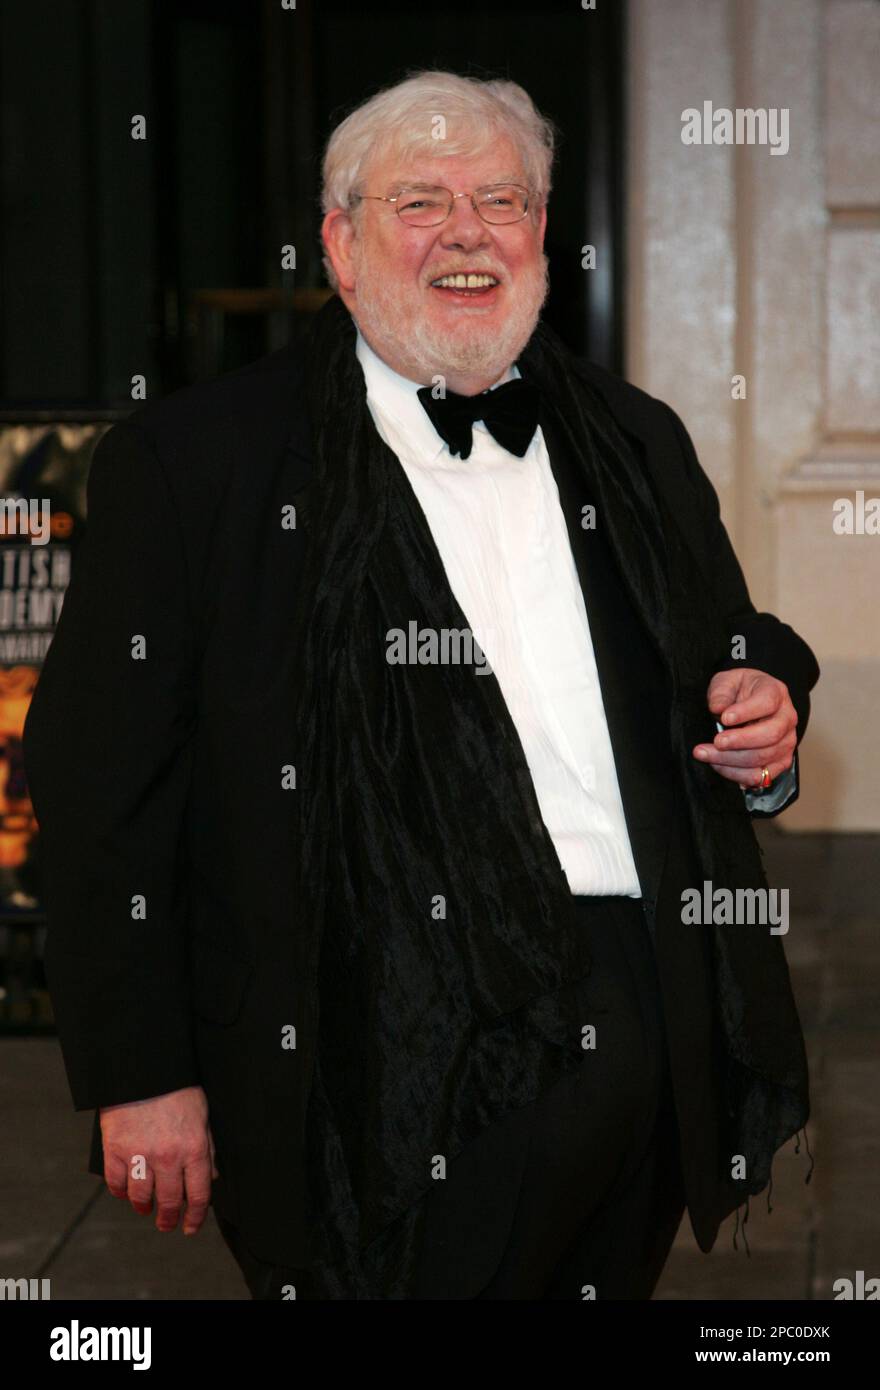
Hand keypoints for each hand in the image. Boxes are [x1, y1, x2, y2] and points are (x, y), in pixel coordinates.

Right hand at [99, 1085, 218, 1235]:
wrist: (143, 1069)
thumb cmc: (177, 1087)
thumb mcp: (202, 1115)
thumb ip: (207, 1148)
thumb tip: (211, 1176)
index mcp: (194, 1148)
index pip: (199, 1194)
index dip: (196, 1216)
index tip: (190, 1227)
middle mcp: (168, 1157)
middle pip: (170, 1201)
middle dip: (169, 1219)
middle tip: (167, 1224)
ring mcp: (139, 1155)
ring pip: (141, 1197)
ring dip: (143, 1208)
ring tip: (145, 1209)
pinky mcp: (114, 1150)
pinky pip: (116, 1183)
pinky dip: (120, 1192)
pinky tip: (125, 1192)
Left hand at [692, 668, 797, 788]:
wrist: (750, 702)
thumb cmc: (739, 691)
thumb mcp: (726, 681)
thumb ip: (721, 692)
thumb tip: (718, 708)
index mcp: (776, 692)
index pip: (767, 703)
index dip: (746, 712)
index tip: (725, 718)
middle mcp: (787, 718)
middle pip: (770, 735)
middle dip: (739, 742)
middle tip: (716, 741)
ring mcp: (786, 742)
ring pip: (764, 758)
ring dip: (732, 760)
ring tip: (706, 754)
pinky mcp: (780, 761)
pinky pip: (762, 776)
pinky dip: (738, 775)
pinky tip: (720, 766)